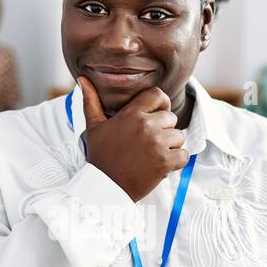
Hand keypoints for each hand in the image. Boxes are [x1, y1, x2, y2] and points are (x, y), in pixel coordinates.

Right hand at [76, 75, 187, 201]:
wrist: (105, 187)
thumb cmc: (100, 156)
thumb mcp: (94, 126)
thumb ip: (91, 100)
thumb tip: (82, 78)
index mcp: (131, 114)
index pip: (158, 95)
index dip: (161, 105)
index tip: (156, 116)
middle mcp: (146, 125)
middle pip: (171, 118)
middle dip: (164, 130)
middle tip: (149, 143)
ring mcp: (157, 144)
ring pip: (179, 137)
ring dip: (170, 147)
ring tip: (153, 155)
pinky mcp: (165, 162)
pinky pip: (184, 155)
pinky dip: (177, 161)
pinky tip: (161, 165)